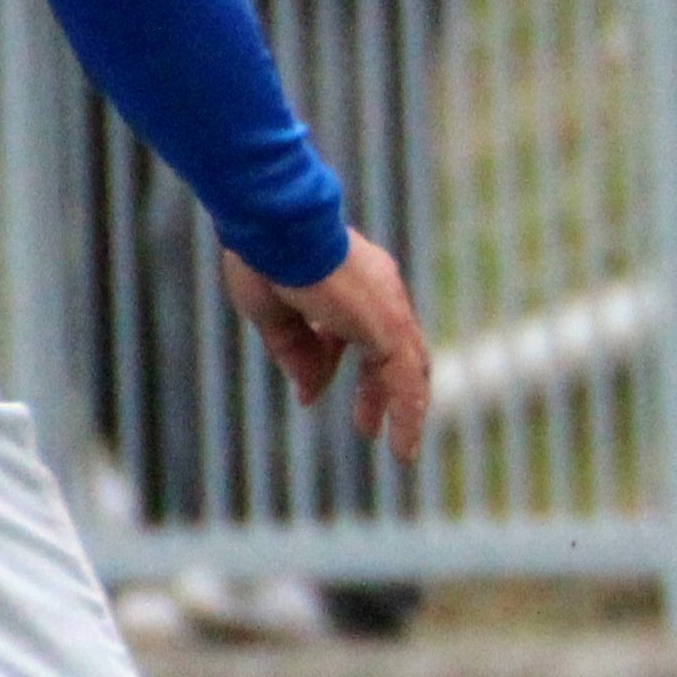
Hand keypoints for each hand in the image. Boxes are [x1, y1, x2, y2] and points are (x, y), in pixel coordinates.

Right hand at [220, 233, 430, 461]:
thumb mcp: (276, 316)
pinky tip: (401, 448)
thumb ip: (297, 352)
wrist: (278, 227)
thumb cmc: (267, 256)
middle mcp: (382, 292)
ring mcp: (390, 308)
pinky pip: (406, 381)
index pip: (360, 326)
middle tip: (367, 422)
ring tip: (400, 450)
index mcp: (355, 280)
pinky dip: (407, 415)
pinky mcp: (389, 327)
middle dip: (381, 388)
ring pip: (408, 369)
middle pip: (395, 350)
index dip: (337, 358)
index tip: (316, 384)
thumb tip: (310, 393)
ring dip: (402, 410)